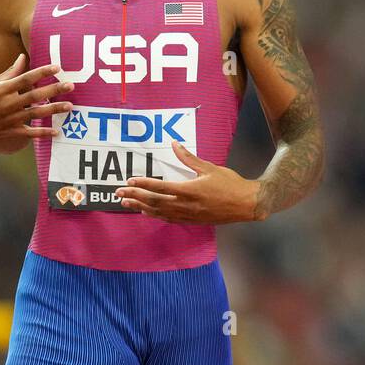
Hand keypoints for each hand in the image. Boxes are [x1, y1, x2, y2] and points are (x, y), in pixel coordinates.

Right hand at [0, 53, 74, 144]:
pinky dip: (43, 133)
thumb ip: (9, 72)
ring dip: (54, 110)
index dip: (42, 72)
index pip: (25, 78)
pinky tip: (57, 131)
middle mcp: (7, 103)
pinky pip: (29, 133)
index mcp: (1, 89)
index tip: (57, 67)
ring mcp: (9, 119)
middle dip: (54, 90)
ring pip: (36, 113)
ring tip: (70, 106)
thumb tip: (23, 57)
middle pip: (35, 95)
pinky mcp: (9, 131)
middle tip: (71, 85)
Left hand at [115, 140, 260, 223]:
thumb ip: (189, 158)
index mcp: (189, 190)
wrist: (247, 204)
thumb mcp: (210, 168)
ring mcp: (188, 215)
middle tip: (117, 193)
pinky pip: (168, 219)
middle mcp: (185, 205)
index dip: (142, 183)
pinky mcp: (192, 221)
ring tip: (126, 203)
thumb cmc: (230, 184)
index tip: (129, 180)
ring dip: (140, 207)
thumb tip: (174, 144)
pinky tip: (145, 212)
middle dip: (134, 196)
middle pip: (153, 201)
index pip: (159, 187)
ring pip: (158, 212)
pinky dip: (154, 215)